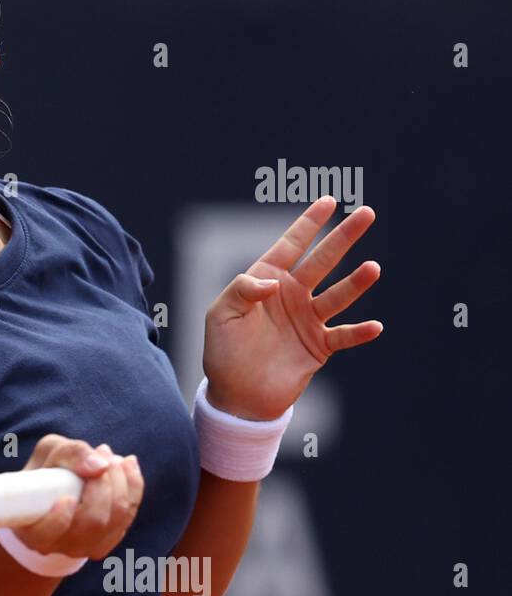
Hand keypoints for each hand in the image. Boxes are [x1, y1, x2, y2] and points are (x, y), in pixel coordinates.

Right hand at [15, 436, 142, 558]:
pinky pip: (130, 514)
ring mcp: (86, 547)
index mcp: (33, 530)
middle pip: (93, 522)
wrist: (54, 487)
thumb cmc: (47, 469)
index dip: (59, 519)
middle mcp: (58, 546)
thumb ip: (70, 454)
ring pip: (117, 518)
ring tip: (110, 457)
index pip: (46, 535)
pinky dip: (133, 485)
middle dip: (103, 484)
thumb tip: (100, 466)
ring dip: (121, 480)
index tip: (67, 496)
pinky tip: (126, 464)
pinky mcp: (109, 539)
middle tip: (100, 451)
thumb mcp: (49, 451)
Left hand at [203, 196, 382, 419]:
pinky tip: (374, 326)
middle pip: (323, 260)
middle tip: (366, 213)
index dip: (308, 223)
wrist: (237, 394)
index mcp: (266, 280)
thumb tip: (273, 283)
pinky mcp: (319, 346)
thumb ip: (241, 291)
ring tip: (372, 269)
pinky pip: (344, 335)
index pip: (290, 245)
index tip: (329, 201)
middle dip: (343, 237)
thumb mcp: (220, 316)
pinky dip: (359, 332)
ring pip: (338, 295)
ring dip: (356, 283)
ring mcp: (308, 319)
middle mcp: (292, 295)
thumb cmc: (223, 351)